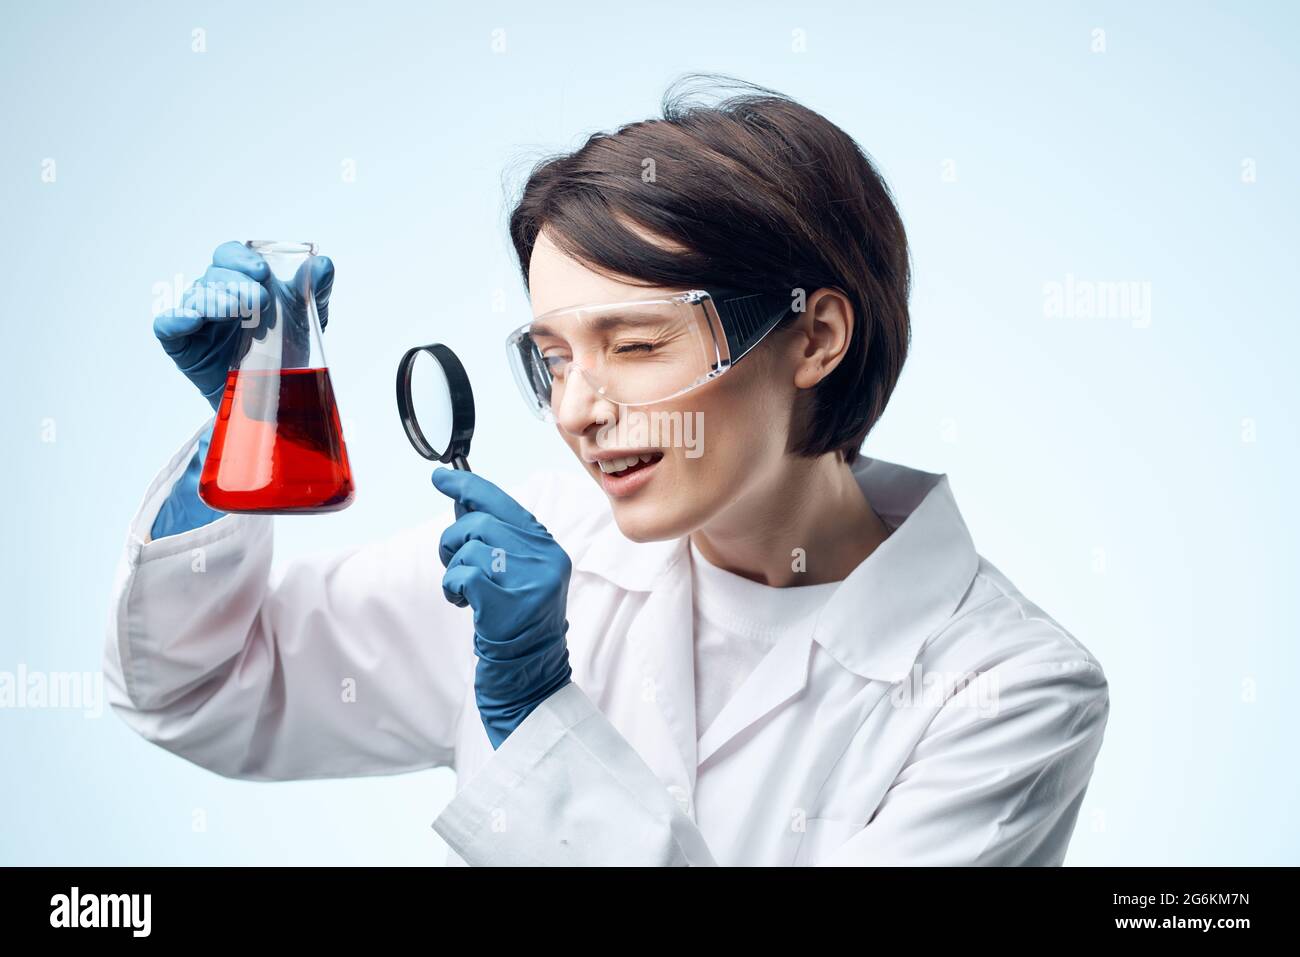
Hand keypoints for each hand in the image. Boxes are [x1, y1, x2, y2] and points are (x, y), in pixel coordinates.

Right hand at [152, 241, 334, 409]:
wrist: (276, 395)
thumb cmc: (283, 348)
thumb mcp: (304, 317)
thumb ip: (313, 289)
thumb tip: (323, 264)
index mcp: (238, 281)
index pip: (229, 256)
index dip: (241, 259)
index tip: (262, 272)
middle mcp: (214, 295)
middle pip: (214, 276)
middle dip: (236, 283)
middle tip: (260, 299)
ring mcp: (196, 320)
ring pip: (194, 298)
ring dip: (214, 300)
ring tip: (235, 309)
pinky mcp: (182, 346)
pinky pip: (167, 327)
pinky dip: (176, 320)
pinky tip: (191, 320)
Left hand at [432, 468, 573, 748]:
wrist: (531, 680)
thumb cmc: (518, 628)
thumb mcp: (517, 577)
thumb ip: (498, 540)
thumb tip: (463, 502)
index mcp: (549, 549)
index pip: (505, 503)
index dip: (469, 487)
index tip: (441, 477)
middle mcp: (545, 559)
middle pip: (481, 521)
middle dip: (454, 539)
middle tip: (454, 563)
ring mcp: (529, 580)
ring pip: (470, 545)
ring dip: (453, 568)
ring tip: (463, 591)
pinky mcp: (508, 603)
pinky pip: (464, 573)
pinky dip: (453, 585)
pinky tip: (462, 601)